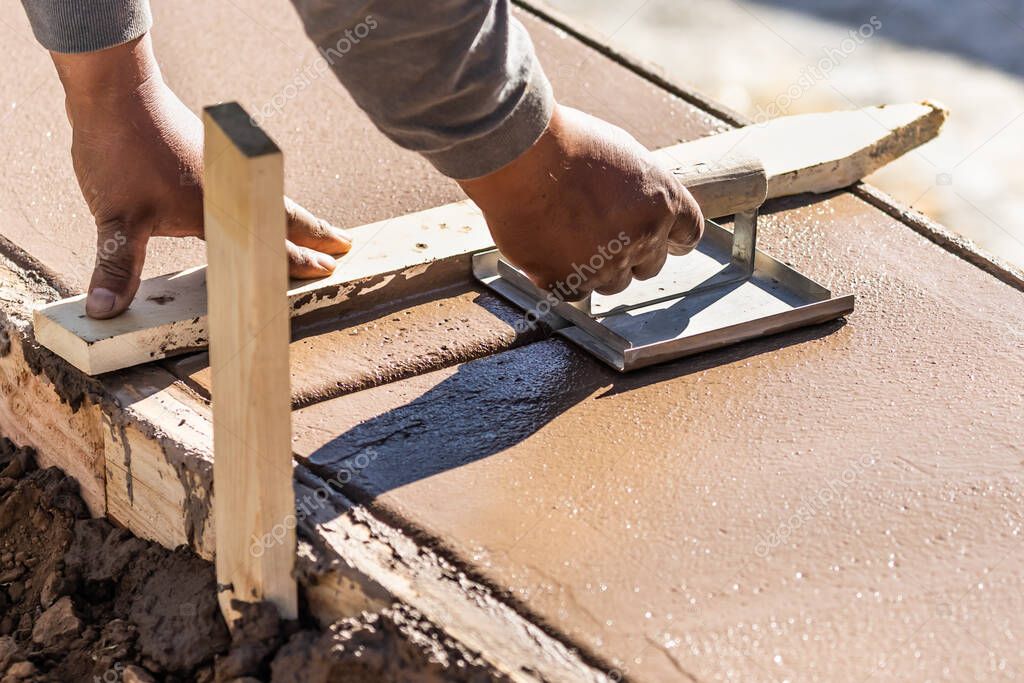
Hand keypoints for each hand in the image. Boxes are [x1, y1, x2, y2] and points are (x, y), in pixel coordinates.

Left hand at [52, 35, 351, 318]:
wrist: (115, 89)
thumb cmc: (121, 151)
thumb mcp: (118, 219)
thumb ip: (117, 266)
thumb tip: (107, 312)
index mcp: (218, 209)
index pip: (270, 242)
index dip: (300, 259)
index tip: (330, 269)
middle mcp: (229, 188)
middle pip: (285, 214)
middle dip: (317, 233)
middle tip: (347, 243)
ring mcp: (221, 167)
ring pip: (268, 196)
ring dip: (293, 215)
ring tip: (312, 228)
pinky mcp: (206, 153)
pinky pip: (248, 182)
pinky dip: (264, 197)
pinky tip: (253, 202)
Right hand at [459, 104, 702, 297]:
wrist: (521, 158)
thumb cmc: (566, 144)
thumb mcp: (622, 154)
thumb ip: (638, 189)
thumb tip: (635, 208)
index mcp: (662, 201)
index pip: (687, 235)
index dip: (672, 240)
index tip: (664, 242)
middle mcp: (641, 238)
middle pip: (650, 267)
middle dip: (630, 255)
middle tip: (601, 235)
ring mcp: (605, 265)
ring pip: (612, 284)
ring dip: (596, 268)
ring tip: (568, 237)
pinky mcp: (567, 280)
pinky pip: (574, 292)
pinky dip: (563, 278)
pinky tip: (548, 252)